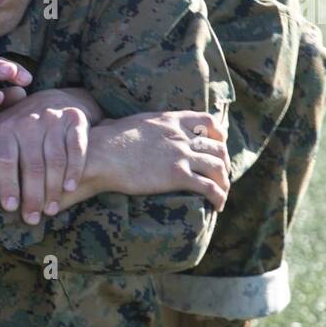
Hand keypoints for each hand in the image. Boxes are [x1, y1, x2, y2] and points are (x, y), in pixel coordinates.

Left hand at [0, 88, 104, 224]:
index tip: (10, 207)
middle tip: (31, 219)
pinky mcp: (75, 120)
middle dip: (32, 195)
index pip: (5, 159)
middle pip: (31, 164)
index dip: (7, 184)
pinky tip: (70, 188)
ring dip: (52, 188)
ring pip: (54, 159)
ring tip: (50, 210)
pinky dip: (74, 169)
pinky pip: (76, 148)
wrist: (55, 99)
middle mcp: (29, 121)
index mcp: (5, 127)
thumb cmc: (18, 124)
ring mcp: (53, 119)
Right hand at [82, 110, 230, 211]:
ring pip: (218, 168)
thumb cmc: (107, 141)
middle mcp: (181, 136)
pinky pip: (209, 187)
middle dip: (224, 163)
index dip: (219, 135)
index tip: (219, 146)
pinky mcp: (178, 176)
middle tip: (221, 176)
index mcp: (171, 120)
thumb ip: (144, 126)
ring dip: (224, 183)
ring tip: (222, 194)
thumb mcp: (132, 124)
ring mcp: (181, 155)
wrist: (101, 154)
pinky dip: (219, 197)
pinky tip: (218, 206)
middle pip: (217, 148)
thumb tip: (126, 127)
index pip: (208, 122)